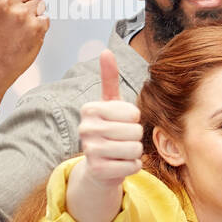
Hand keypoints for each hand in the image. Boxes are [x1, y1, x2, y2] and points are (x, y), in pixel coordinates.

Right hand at [77, 50, 143, 186]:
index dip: (134, 119)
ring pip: (136, 149)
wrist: (99, 167)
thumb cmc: (110, 130)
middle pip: (136, 131)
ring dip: (135, 152)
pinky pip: (134, 166)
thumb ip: (109, 79)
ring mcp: (90, 151)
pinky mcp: (98, 170)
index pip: (133, 112)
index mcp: (90, 109)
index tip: (121, 122)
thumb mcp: (110, 104)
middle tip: (122, 139)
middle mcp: (85, 129)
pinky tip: (119, 164)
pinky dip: (132, 166)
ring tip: (121, 151)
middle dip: (136, 137)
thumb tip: (105, 51)